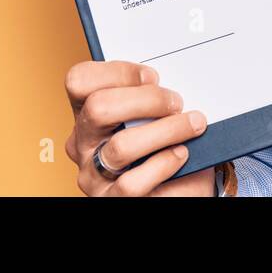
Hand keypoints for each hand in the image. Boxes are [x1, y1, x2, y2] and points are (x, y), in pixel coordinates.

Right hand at [64, 60, 214, 196]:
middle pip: (98, 108)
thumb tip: (173, 83)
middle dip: (147, 99)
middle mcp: (83, 143)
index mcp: (89, 112)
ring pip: (121, 146)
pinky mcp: (111, 200)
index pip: (80, 80)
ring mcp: (94, 174)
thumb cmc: (164, 146)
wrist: (175, 188)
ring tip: (192, 126)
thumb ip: (151, 99)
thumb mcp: (152, 116)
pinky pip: (132, 182)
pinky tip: (180, 155)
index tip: (151, 77)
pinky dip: (164, 163)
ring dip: (166, 130)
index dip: (117, 72)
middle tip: (176, 103)